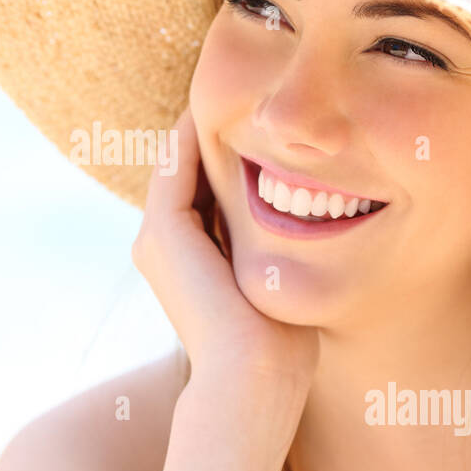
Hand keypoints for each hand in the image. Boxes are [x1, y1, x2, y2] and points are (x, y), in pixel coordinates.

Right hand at [131, 106, 320, 399]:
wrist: (253, 381)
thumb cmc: (278, 350)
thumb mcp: (277, 289)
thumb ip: (278, 256)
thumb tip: (315, 231)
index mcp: (184, 263)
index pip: (204, 193)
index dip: (232, 157)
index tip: (266, 125)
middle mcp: (159, 248)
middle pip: (187, 173)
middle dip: (218, 135)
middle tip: (251, 95)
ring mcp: (155, 240)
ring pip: (179, 163)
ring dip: (205, 125)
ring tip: (238, 88)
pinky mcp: (162, 231)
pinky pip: (177, 165)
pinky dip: (195, 134)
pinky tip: (224, 108)